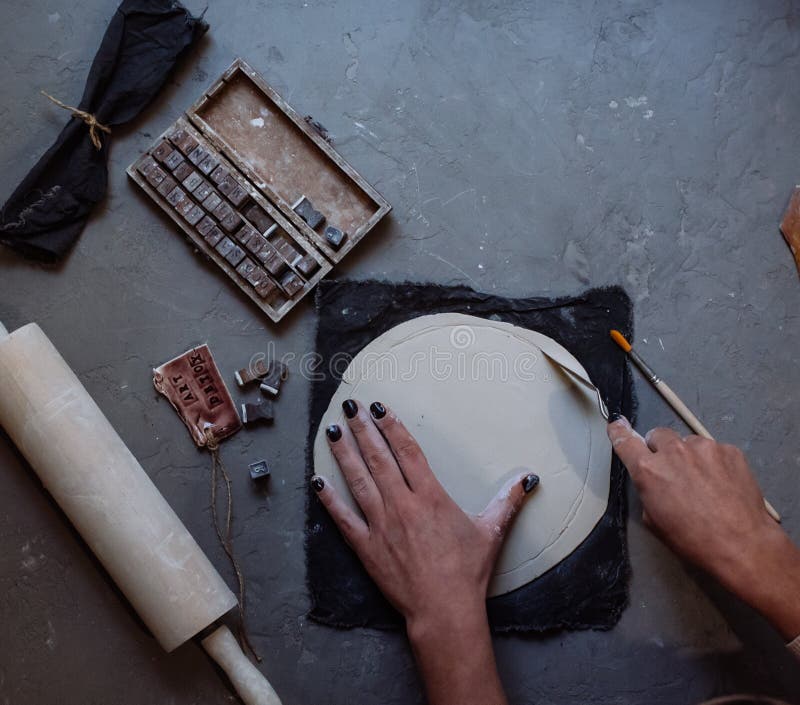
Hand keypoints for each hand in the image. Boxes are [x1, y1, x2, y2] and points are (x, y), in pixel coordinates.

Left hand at [312, 399, 538, 704]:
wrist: (444, 611)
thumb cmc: (468, 572)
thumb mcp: (492, 531)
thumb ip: (508, 501)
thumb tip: (529, 479)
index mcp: (430, 497)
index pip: (408, 451)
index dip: (392, 426)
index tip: (379, 408)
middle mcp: (402, 505)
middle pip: (379, 458)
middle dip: (362, 429)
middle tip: (350, 405)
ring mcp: (381, 525)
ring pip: (358, 480)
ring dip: (344, 454)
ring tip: (332, 430)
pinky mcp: (366, 547)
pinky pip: (343, 518)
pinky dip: (329, 499)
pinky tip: (317, 482)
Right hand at [609, 415, 799, 639]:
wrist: (742, 544)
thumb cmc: (693, 540)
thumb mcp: (654, 520)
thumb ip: (647, 488)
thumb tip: (652, 478)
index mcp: (648, 470)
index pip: (625, 441)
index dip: (619, 433)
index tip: (617, 425)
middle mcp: (673, 451)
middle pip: (658, 435)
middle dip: (661, 449)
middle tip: (672, 471)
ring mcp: (704, 447)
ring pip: (688, 442)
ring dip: (689, 456)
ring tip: (703, 482)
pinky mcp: (729, 450)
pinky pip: (714, 450)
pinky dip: (713, 462)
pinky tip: (722, 484)